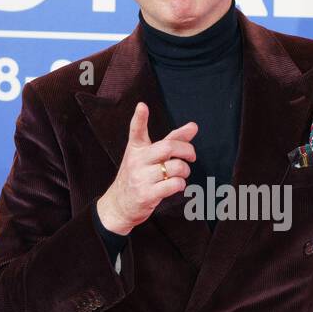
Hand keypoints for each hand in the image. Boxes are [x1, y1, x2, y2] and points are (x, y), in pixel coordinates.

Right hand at [96, 102, 197, 234]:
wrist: (119, 204)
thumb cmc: (138, 176)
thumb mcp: (148, 156)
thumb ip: (172, 140)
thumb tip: (193, 126)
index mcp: (136, 149)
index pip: (137, 131)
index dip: (140, 118)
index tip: (142, 106)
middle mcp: (137, 161)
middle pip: (168, 147)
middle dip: (187, 150)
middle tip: (191, 156)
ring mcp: (141, 178)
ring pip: (175, 167)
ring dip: (185, 171)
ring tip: (181, 173)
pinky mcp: (147, 194)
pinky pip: (173, 184)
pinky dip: (180, 184)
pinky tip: (176, 185)